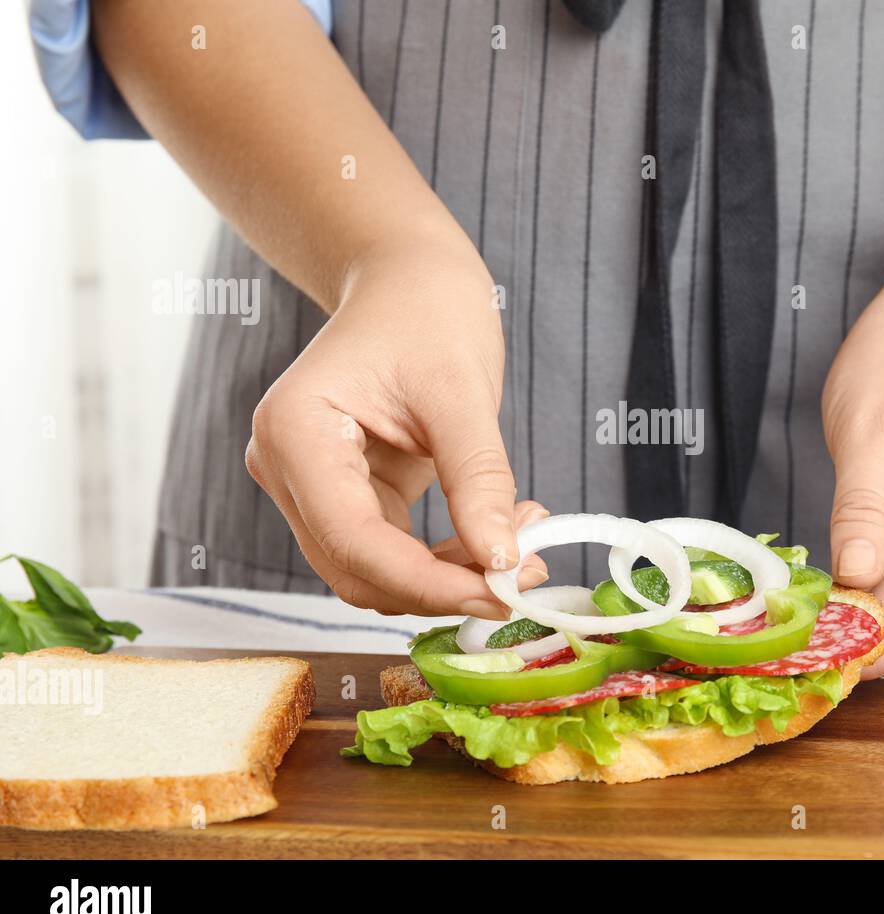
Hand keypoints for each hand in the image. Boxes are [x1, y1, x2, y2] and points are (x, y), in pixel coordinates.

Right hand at [245, 236, 545, 617]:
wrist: (408, 279)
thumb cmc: (428, 311)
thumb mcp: (463, 391)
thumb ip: (479, 478)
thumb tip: (503, 563)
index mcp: (294, 431)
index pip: (353, 541)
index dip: (428, 582)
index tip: (502, 593)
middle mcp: (285, 467)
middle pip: (357, 569)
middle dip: (443, 586)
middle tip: (525, 578)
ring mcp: (309, 486)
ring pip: (374, 571)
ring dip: (449, 576)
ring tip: (526, 546)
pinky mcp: (343, 495)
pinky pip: (390, 551)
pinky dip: (445, 557)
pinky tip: (500, 531)